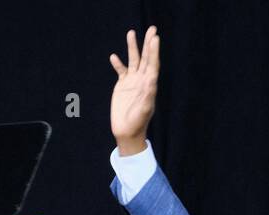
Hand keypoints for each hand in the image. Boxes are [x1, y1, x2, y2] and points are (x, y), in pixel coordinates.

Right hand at [110, 26, 159, 155]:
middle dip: (148, 44)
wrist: (127, 132)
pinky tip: (114, 57)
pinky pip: (120, 70)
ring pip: (133, 60)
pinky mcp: (122, 86)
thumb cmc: (138, 123)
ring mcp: (132, 82)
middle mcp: (142, 81)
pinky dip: (118, 63)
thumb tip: (151, 81)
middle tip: (152, 29)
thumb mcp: (144, 110)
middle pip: (146, 58)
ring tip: (131, 33)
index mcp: (149, 85)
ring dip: (133, 47)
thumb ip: (148, 95)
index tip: (155, 38)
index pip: (153, 64)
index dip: (154, 51)